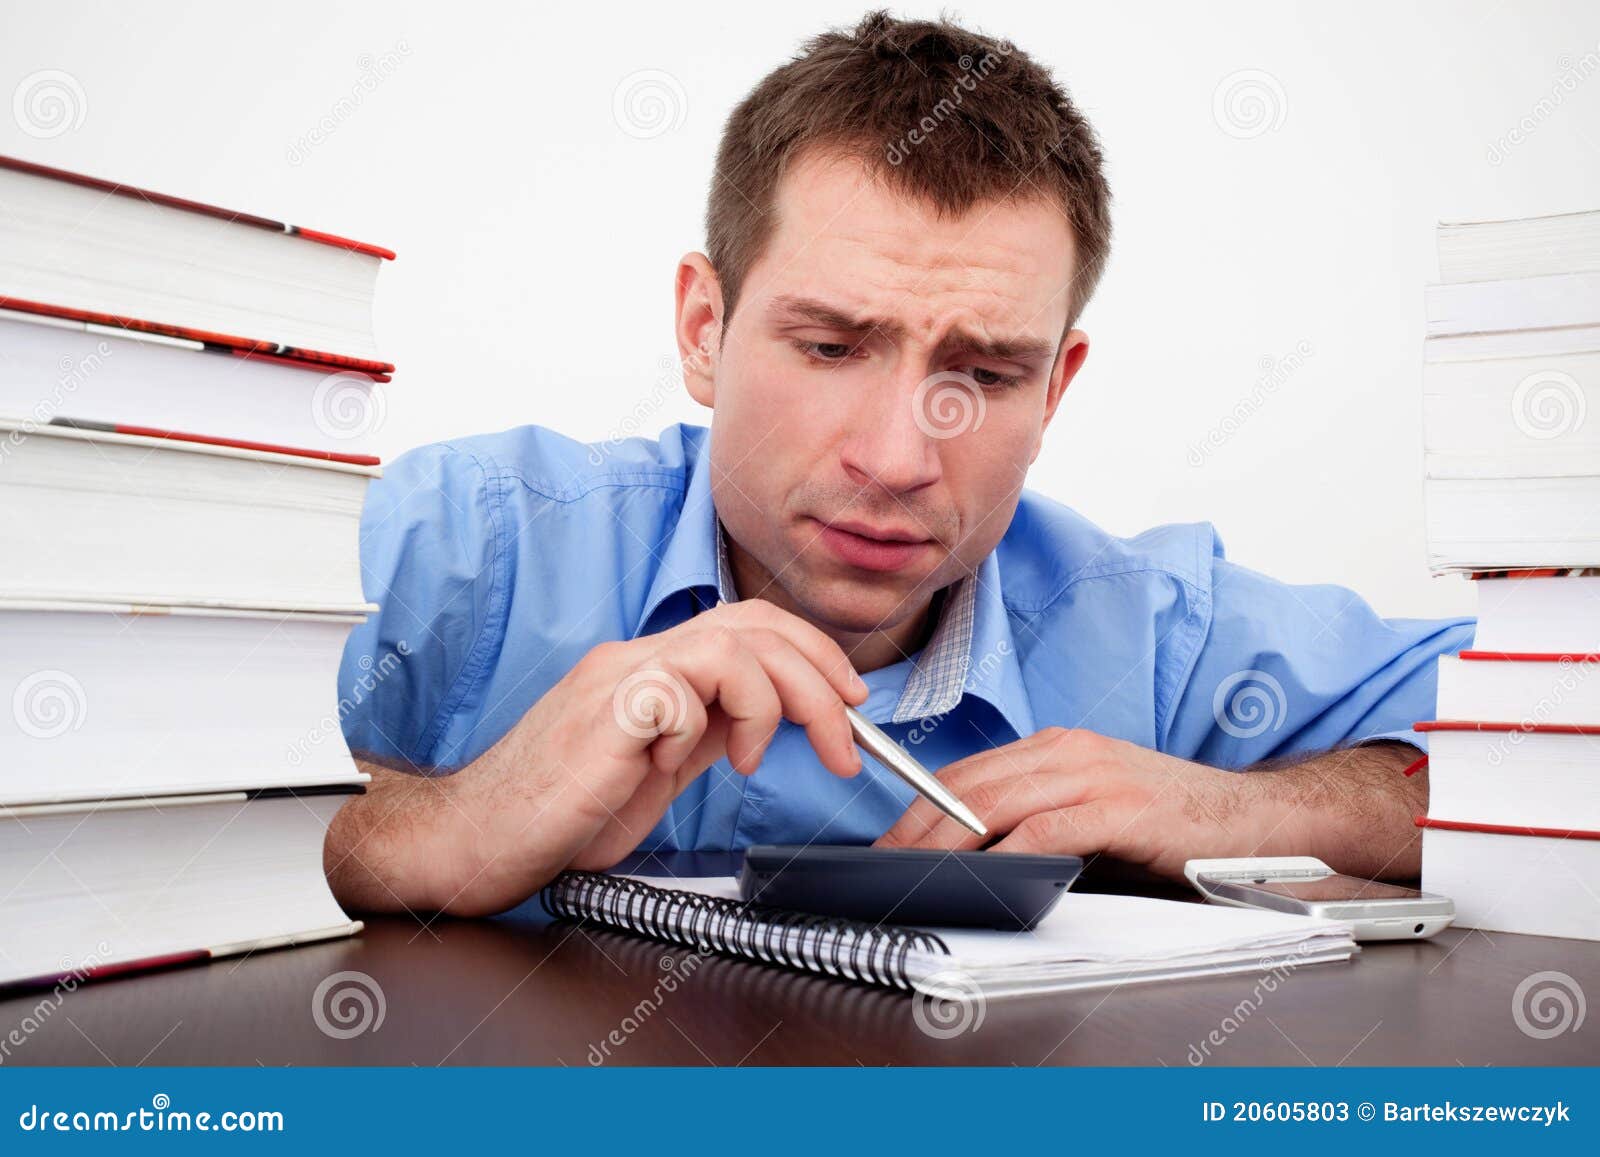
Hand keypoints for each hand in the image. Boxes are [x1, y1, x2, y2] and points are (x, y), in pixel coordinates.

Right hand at [335, 600, 866, 915]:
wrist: (474, 841)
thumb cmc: (554, 814)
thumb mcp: (654, 770)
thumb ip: (703, 733)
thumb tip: (766, 720)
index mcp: (653, 672)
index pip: (749, 625)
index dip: (810, 652)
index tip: (849, 700)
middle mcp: (637, 661)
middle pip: (753, 623)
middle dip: (819, 674)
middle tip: (846, 734)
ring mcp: (619, 680)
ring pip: (731, 643)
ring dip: (774, 699)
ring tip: (760, 754)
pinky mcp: (605, 713)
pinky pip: (682, 689)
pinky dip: (706, 725)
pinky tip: (689, 764)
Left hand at [876, 727, 1301, 878]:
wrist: (1259, 820)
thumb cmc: (1175, 823)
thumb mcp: (1097, 810)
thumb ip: (1043, 821)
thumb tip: (978, 858)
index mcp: (1057, 746)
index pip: (968, 771)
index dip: (919, 805)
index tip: (888, 841)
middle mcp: (1069, 751)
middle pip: (968, 784)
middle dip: (915, 826)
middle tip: (883, 863)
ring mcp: (1094, 775)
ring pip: (995, 801)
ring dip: (945, 840)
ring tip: (913, 871)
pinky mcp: (1121, 807)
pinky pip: (1046, 828)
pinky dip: (1006, 851)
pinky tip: (982, 873)